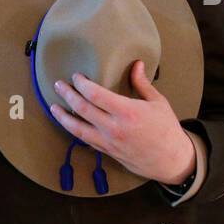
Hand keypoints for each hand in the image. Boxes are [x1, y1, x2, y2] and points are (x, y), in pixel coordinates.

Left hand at [49, 60, 195, 184]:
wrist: (170, 160)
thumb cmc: (167, 129)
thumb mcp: (158, 102)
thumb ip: (142, 83)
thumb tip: (136, 64)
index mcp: (127, 112)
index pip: (95, 95)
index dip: (82, 84)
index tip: (76, 76)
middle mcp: (114, 128)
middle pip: (82, 109)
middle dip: (67, 95)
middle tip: (58, 85)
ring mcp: (109, 142)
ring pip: (77, 129)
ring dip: (63, 117)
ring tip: (53, 108)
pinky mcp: (108, 152)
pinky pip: (86, 140)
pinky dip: (75, 131)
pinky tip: (69, 125)